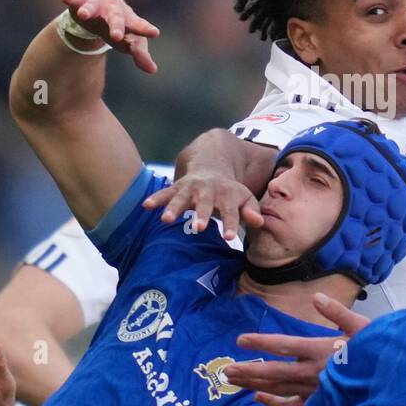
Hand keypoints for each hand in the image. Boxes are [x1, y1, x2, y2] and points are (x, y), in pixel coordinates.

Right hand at [60, 0, 159, 73]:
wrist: (103, 5)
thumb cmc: (120, 27)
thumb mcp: (130, 42)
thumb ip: (140, 54)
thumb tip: (153, 70)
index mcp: (129, 21)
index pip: (139, 26)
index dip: (146, 29)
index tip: (154, 32)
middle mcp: (114, 10)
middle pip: (116, 19)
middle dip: (116, 26)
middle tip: (116, 37)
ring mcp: (98, 4)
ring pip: (93, 6)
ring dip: (89, 10)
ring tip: (84, 15)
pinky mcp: (81, 1)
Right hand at [142, 170, 263, 239]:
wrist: (212, 167)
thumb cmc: (230, 192)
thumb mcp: (245, 198)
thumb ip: (252, 211)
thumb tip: (260, 222)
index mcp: (227, 194)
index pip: (230, 211)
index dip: (229, 223)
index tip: (228, 237)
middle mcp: (208, 190)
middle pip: (204, 203)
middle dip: (201, 214)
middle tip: (199, 228)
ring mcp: (191, 188)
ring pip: (182, 197)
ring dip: (174, 207)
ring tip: (166, 220)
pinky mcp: (177, 187)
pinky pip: (165, 192)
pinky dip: (156, 198)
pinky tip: (146, 206)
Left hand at [224, 293, 370, 405]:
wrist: (393, 387)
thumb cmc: (380, 352)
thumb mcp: (363, 327)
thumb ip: (338, 312)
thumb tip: (317, 297)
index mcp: (321, 350)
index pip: (284, 345)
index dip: (260, 343)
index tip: (240, 340)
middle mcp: (314, 373)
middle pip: (274, 372)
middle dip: (249, 370)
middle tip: (225, 370)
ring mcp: (315, 392)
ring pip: (279, 390)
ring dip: (255, 385)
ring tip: (234, 382)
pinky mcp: (319, 405)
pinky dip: (274, 403)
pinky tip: (259, 399)